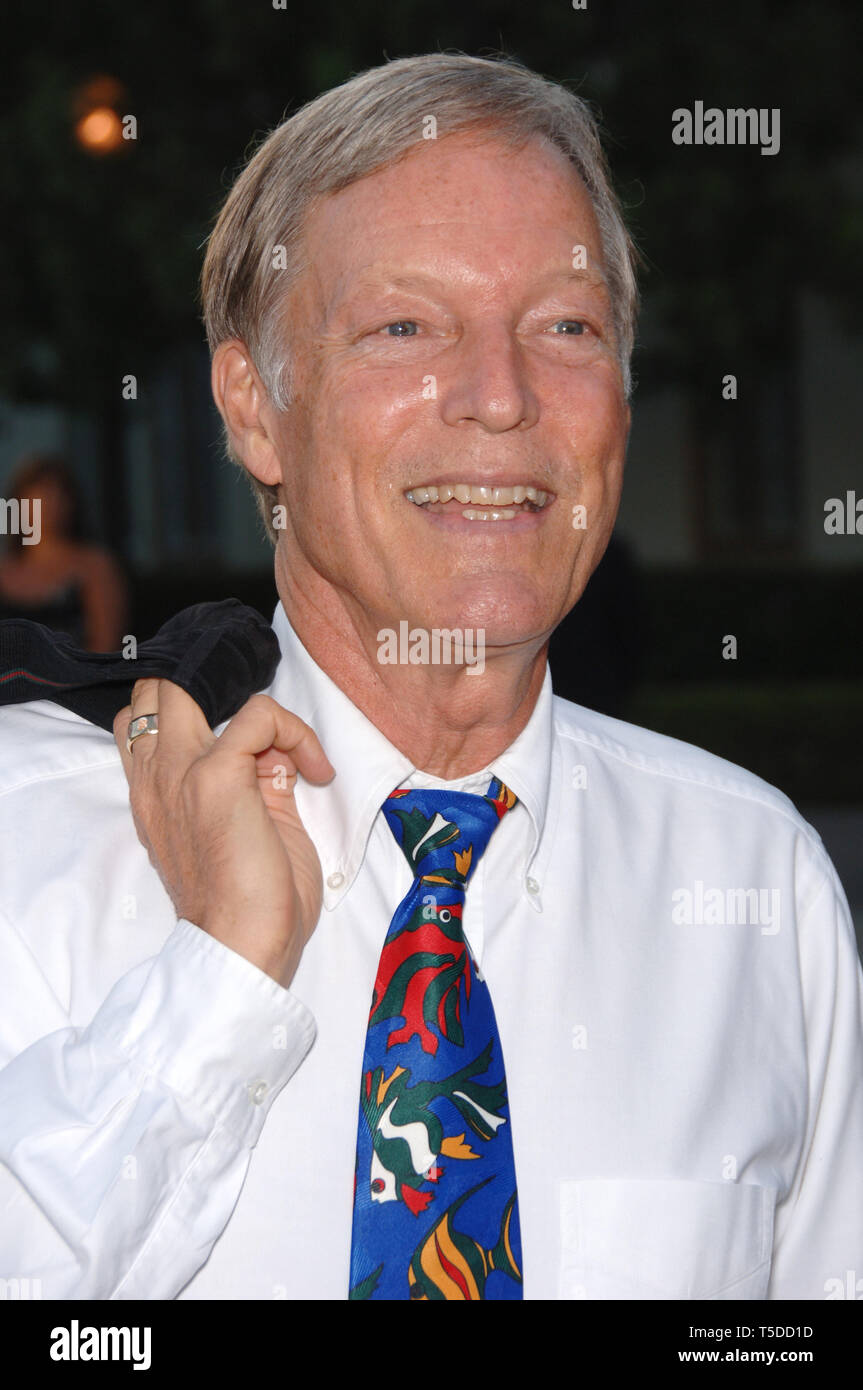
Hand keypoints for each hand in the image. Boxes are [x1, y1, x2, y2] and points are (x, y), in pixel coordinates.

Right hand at [114, 678, 334, 987]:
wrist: (242, 947)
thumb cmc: (246, 905)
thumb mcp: (239, 830)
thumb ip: (252, 783)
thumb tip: (277, 751)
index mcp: (153, 795)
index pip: (142, 721)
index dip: (192, 709)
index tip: (248, 739)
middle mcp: (156, 779)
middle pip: (155, 690)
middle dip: (210, 687)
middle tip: (263, 727)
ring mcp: (181, 772)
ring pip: (186, 687)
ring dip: (245, 704)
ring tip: (285, 743)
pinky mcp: (218, 775)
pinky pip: (259, 716)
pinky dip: (295, 731)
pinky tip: (316, 771)